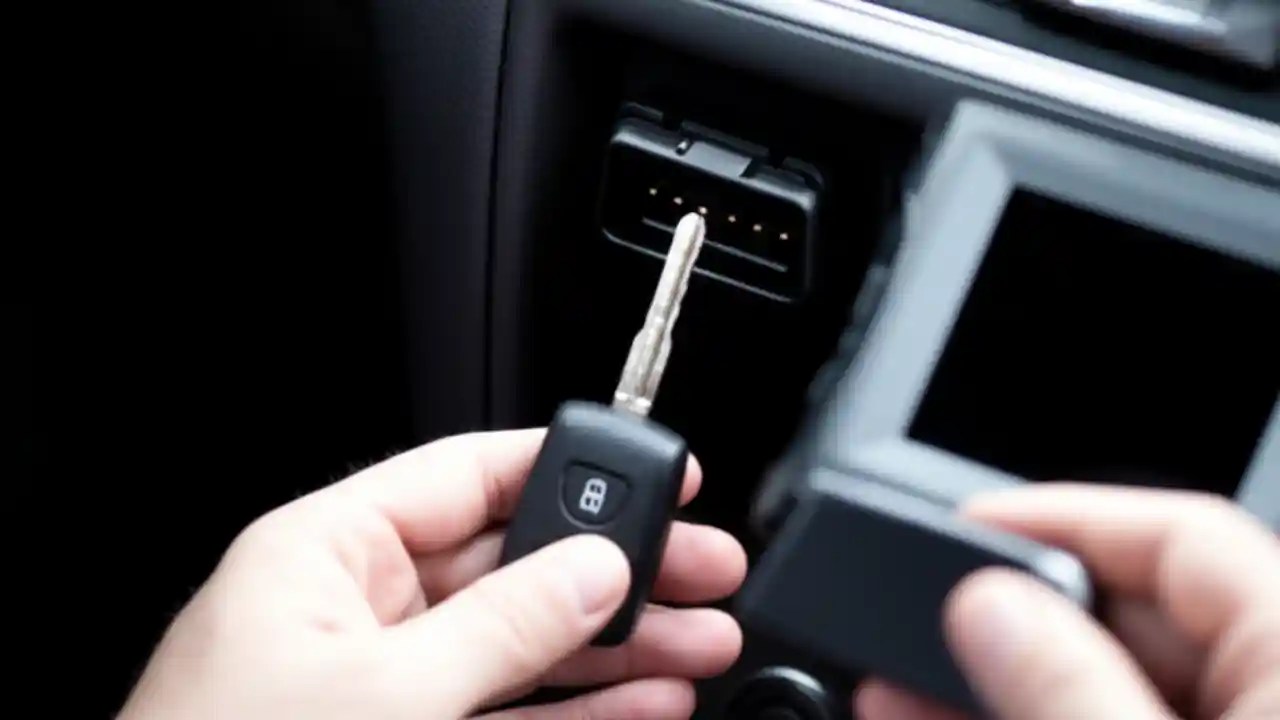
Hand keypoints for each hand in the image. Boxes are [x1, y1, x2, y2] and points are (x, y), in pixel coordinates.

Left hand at [118, 429, 747, 719]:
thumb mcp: (388, 692)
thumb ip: (504, 626)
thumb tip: (592, 571)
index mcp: (325, 553)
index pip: (466, 478)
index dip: (567, 471)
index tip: (654, 478)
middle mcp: (353, 608)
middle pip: (512, 566)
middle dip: (612, 575)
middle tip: (699, 575)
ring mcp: (379, 684)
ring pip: (521, 646)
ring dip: (613, 651)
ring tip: (697, 648)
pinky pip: (505, 713)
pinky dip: (575, 713)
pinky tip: (640, 706)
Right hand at [855, 484, 1279, 719]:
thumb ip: (1070, 689)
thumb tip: (987, 608)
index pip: (1180, 535)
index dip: (1060, 516)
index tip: (964, 525)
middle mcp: (1277, 690)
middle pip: (1133, 615)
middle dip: (1011, 618)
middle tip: (919, 624)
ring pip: (1110, 688)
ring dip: (1002, 683)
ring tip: (901, 693)